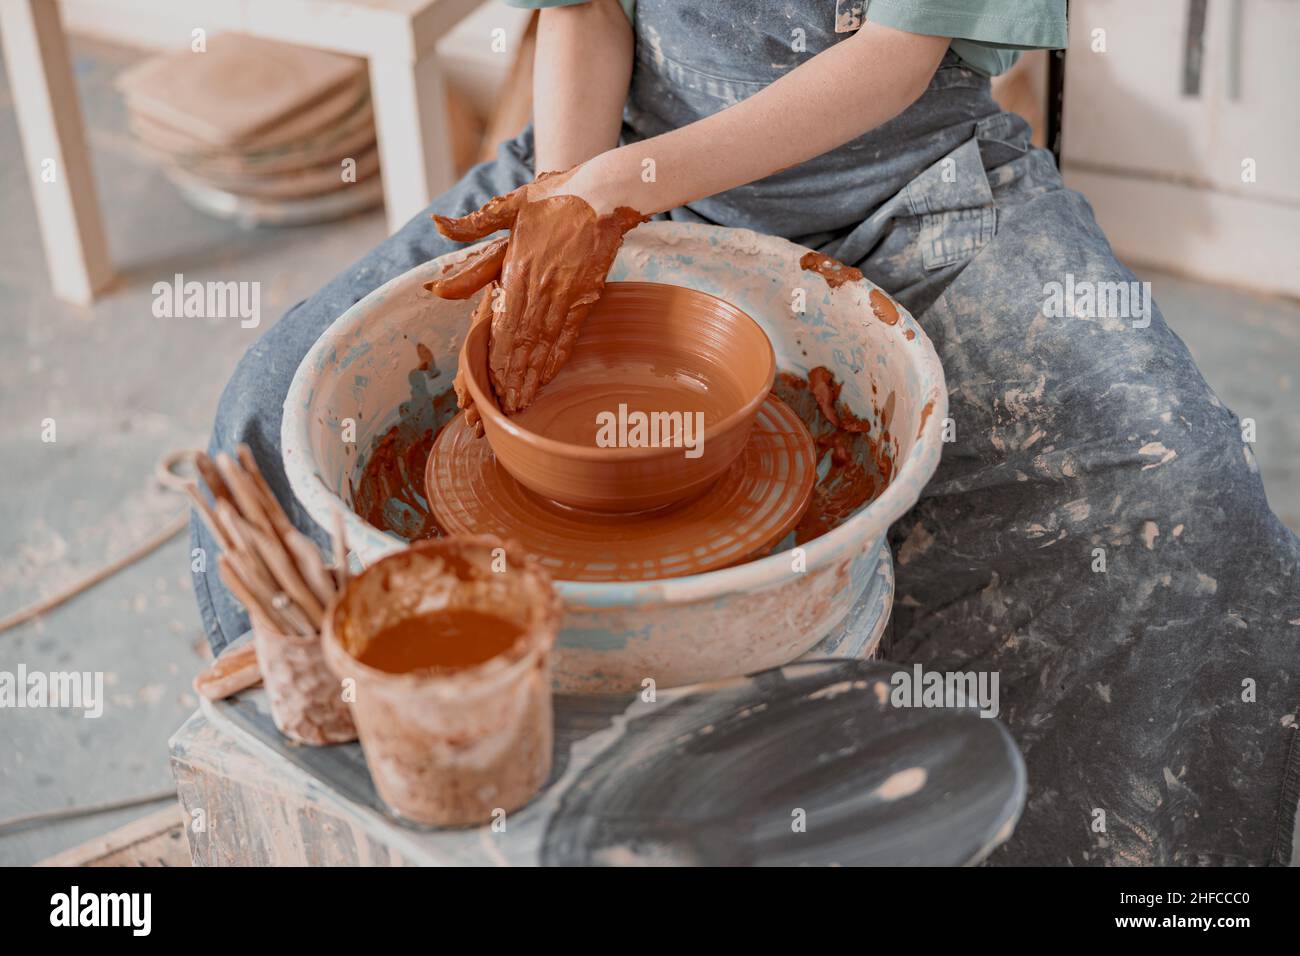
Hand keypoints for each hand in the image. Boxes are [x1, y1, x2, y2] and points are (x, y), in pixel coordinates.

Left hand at [424, 163, 645, 414]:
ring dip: (532, 375)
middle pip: (520, 341)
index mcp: (516, 267)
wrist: (603, 190)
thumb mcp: (511, 204)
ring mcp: (563, 294)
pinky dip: (558, 357)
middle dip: (511, 376)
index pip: (500, 322)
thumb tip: (438, 227)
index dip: (494, 356)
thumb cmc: (555, 195)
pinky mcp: (586, 296)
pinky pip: (569, 333)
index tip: (487, 380)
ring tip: (521, 401)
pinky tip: (549, 376)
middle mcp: (538, 286)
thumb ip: (474, 224)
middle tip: (503, 405)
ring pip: (542, 343)